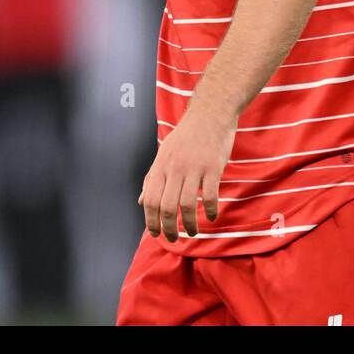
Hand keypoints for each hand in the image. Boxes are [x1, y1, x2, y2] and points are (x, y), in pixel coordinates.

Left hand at [137, 103, 236, 240]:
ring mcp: (194, 167)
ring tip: (193, 232)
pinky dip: (210, 210)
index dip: (151, 221)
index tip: (156, 234)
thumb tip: (140, 202)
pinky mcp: (213, 167)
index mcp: (160, 166)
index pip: (150, 200)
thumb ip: (152, 178)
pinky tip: (212, 216)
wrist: (210, 113)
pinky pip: (210, 195)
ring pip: (187, 205)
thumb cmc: (187, 136)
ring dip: (189, 225)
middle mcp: (174, 168)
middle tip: (174, 239)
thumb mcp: (164, 154)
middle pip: (167, 207)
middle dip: (169, 229)